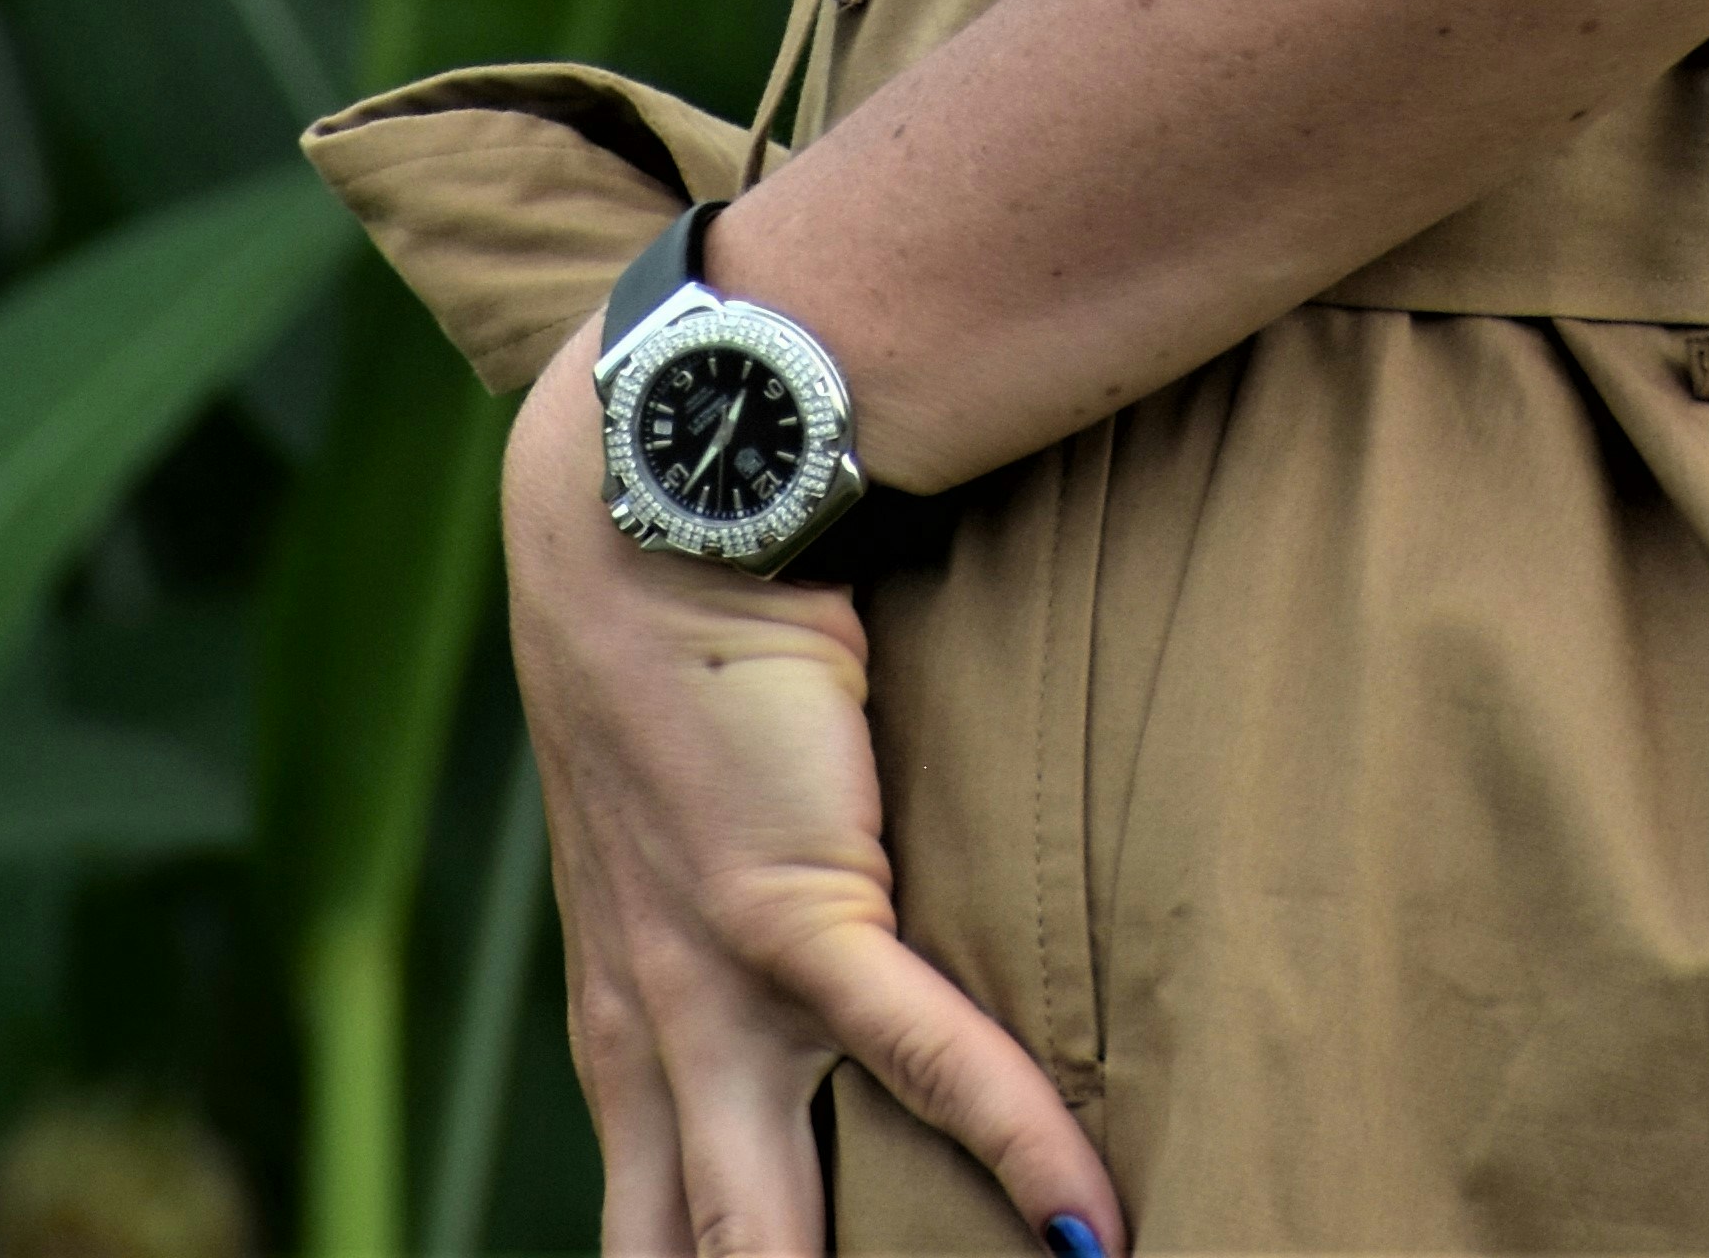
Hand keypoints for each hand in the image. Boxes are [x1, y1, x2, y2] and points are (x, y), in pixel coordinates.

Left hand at [504, 340, 1126, 1257]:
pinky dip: (1013, 1144)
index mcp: (624, 1040)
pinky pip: (918, 1059)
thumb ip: (728, 931)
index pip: (656, 1245)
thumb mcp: (672, 840)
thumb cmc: (676, 654)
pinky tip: (1084, 1223)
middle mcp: (653, 1048)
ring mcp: (713, 994)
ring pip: (767, 1234)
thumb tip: (829, 978)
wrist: (644, 522)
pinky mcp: (793, 910)